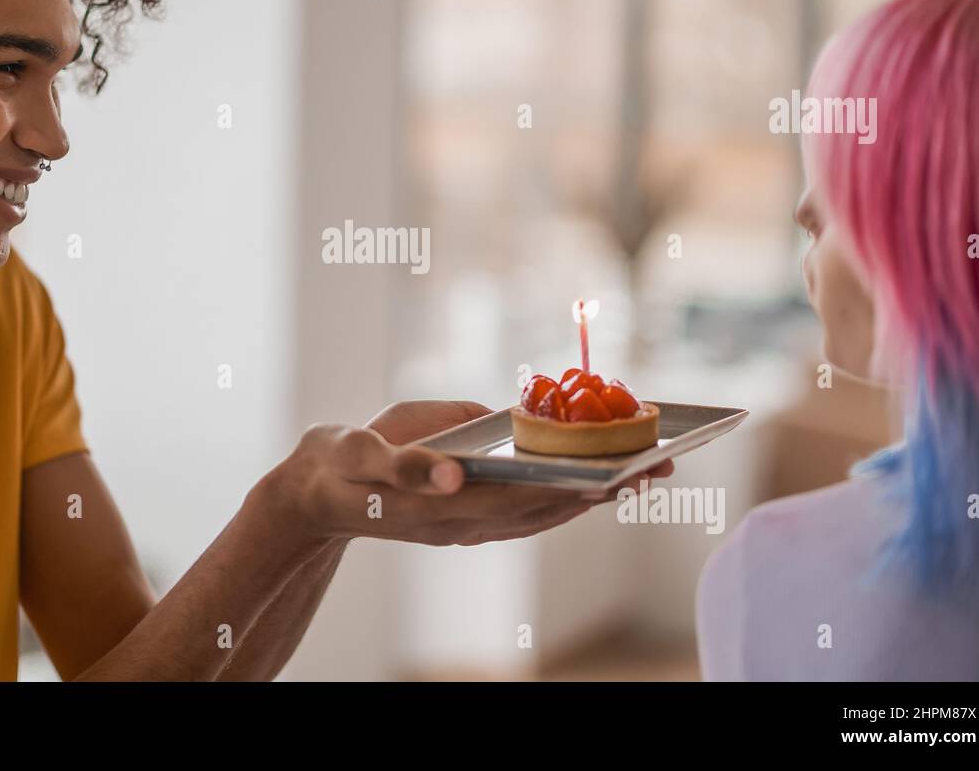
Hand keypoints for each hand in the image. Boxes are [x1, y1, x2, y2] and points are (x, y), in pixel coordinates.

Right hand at [258, 400, 674, 547]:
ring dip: (598, 494)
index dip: (567, 487)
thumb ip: (404, 464)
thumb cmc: (339, 465)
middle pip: (548, 509)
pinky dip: (570, 492)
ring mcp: (469, 523)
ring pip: (547, 513)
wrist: (316, 493)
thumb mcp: (359, 454)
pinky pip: (531, 507)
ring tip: (649, 470)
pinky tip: (598, 475)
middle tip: (662, 467)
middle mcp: (463, 521)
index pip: (516, 499)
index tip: (615, 475)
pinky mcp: (470, 513)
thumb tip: (456, 470)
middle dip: (604, 489)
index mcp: (439, 506)